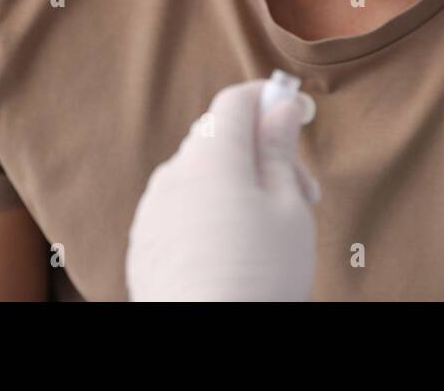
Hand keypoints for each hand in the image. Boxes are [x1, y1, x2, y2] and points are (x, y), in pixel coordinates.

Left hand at [125, 79, 318, 300]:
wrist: (209, 342)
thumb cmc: (259, 277)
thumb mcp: (289, 209)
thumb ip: (280, 149)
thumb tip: (281, 104)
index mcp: (213, 158)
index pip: (235, 101)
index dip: (268, 100)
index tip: (295, 115)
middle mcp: (174, 174)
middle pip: (217, 138)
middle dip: (258, 151)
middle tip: (299, 192)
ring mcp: (153, 209)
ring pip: (197, 174)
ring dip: (231, 184)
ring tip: (265, 229)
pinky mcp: (144, 242)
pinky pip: (178, 208)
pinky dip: (205, 213)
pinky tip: (231, 250)